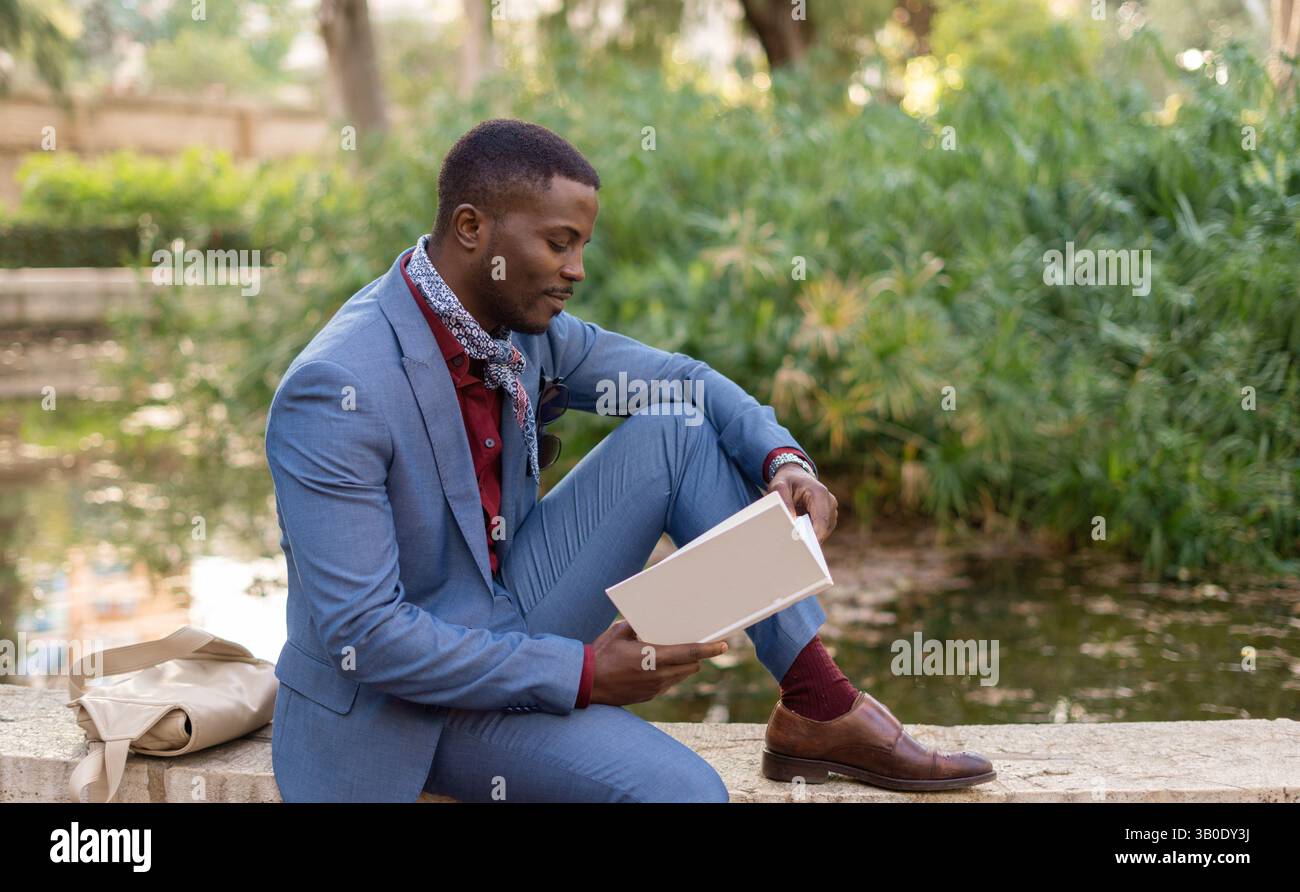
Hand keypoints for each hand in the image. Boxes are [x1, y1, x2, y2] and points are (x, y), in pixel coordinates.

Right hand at [588, 621, 727, 706]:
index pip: (688, 653)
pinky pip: (668, 684)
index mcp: (653, 657)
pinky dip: (670, 675)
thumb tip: (647, 618)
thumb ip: (637, 625)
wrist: (586, 685)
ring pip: (681, 676)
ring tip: (673, 655)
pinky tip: (657, 667)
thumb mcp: (618, 632)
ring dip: (683, 666)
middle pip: (691, 666)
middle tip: (694, 645)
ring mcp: (654, 689)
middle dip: (695, 656)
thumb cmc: (601, 655)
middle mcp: (658, 675)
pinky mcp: (649, 697)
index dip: (708, 649)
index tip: (723, 645)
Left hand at [767, 463, 837, 542]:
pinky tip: (801, 536)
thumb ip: (784, 502)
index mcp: (819, 493)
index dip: (815, 536)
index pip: (821, 520)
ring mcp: (831, 508)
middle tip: (797, 549)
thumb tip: (793, 521)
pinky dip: (813, 534)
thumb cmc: (786, 481)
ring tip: (796, 542)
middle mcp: (829, 501)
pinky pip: (822, 530)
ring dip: (813, 537)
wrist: (794, 474)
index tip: (805, 548)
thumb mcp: (779, 487)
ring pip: (825, 531)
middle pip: (825, 528)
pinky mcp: (828, 515)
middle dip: (812, 539)